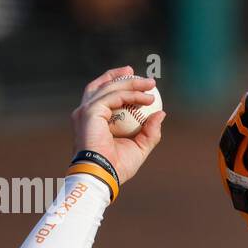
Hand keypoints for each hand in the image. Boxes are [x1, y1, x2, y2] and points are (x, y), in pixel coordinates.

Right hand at [70, 67, 164, 185]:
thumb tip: (161, 113)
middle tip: (137, 72)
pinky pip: (114, 97)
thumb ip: (150, 131)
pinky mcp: (89, 112)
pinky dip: (131, 95)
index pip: (102, 96)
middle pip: (101, 86)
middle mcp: (86, 113)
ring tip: (150, 84)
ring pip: (110, 88)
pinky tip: (147, 98)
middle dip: (119, 76)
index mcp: (93, 120)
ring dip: (131, 83)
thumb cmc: (118, 166)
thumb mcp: (139, 147)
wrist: (103, 175)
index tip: (134, 79)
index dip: (116, 84)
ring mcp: (86, 111)